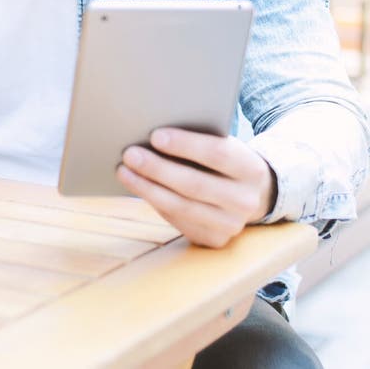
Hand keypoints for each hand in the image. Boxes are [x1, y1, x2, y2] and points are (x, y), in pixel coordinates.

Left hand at [116, 127, 277, 248]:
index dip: (185, 145)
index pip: (217, 154)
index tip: (155, 135)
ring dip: (148, 188)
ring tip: (124, 170)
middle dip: (158, 168)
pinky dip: (155, 202)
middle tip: (130, 154)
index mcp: (251, 168)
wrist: (251, 194)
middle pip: (195, 184)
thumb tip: (154, 135)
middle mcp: (245, 201)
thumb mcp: (224, 145)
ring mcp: (231, 225)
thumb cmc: (225, 161)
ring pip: (182, 207)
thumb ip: (200, 139)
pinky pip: (178, 221)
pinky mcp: (214, 240)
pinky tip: (138, 187)